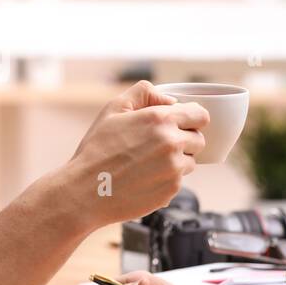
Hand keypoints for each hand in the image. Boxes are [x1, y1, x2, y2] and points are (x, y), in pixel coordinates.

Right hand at [63, 80, 209, 228]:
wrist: (85, 191)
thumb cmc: (96, 149)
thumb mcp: (113, 109)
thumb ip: (144, 93)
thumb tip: (171, 101)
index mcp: (160, 119)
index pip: (200, 115)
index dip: (192, 118)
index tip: (181, 124)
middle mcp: (172, 143)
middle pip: (198, 140)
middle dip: (184, 140)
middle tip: (159, 146)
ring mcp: (174, 169)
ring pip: (190, 162)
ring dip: (176, 161)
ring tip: (148, 164)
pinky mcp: (171, 190)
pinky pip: (178, 181)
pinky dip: (166, 179)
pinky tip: (143, 179)